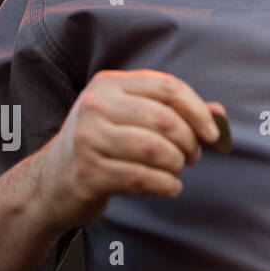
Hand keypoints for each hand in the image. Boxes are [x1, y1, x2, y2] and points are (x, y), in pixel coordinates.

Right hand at [37, 69, 224, 227]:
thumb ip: (173, 111)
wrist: (50, 183)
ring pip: (155, 149)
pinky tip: (169, 187)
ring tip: (176, 171)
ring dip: (176, 165)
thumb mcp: (130, 117)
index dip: (198, 110)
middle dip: (189, 142)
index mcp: (109, 83)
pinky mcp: (87, 171)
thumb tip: (219, 114)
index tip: (212, 134)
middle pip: (165, 119)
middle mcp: (95, 105)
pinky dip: (165, 185)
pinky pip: (141, 178)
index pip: (168, 87)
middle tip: (192, 156)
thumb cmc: (102, 145)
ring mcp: (88, 138)